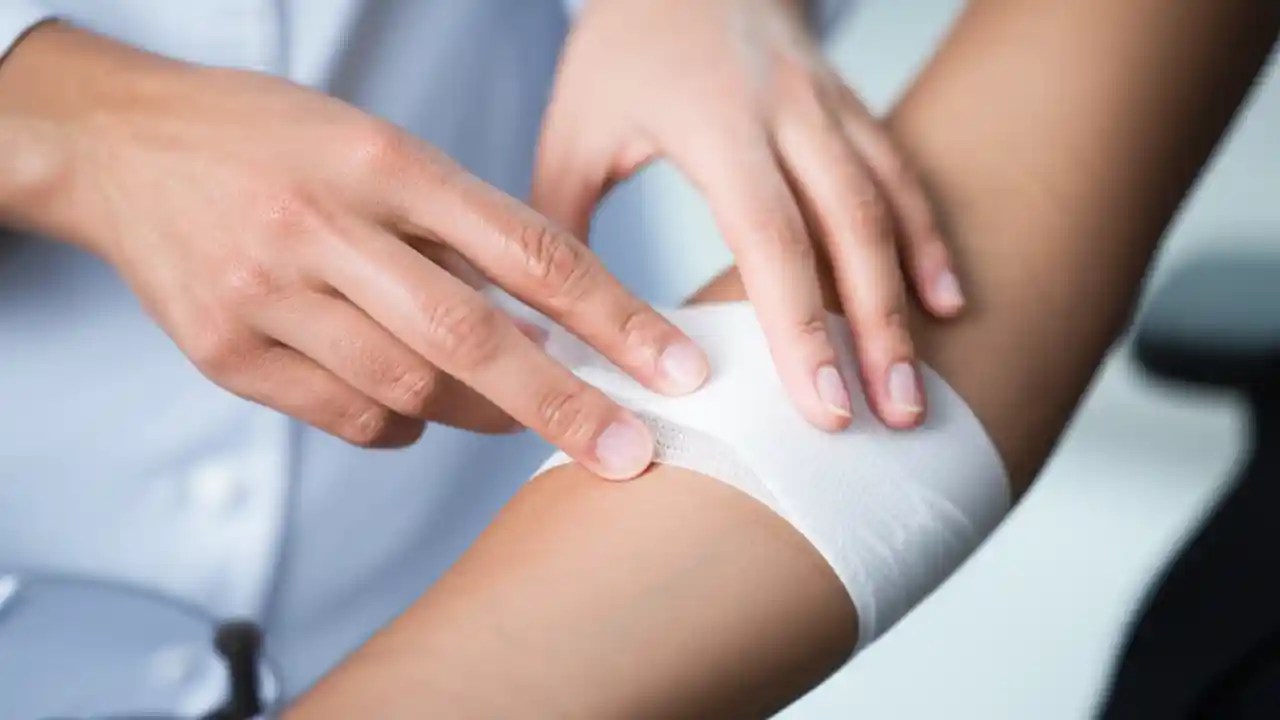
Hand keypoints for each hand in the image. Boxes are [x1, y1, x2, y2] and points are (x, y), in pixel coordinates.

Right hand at [0, 25, 710, 478]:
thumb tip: (555, 329)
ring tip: (504, 403)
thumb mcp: (377, 148)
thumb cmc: (275, 143)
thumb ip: (462, 233)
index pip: (527, 248)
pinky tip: (403, 392)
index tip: (674, 368)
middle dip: (565, 405)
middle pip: (471, 337)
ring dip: (477, 411)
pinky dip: (398, 420)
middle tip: (632, 453)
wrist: (123, 147)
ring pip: (409, 389)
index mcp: (383, 160)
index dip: (615, 316)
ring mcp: (269, 293)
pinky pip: (348, 418)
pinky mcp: (227, 352)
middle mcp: (325, 226)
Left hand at [535, 0, 963, 429]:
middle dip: (874, 331)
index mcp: (715, 121)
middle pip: (848, 229)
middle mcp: (787, 112)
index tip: (820, 406)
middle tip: (891, 420)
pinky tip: (944, 302)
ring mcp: (828, 106)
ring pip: (887, 207)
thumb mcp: (575, 125)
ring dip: (908, 299)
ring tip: (916, 389)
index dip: (800, 325)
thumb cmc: (622, 45)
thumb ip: (562, 222)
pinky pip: (901, 176)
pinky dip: (927, 241)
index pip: (769, 236)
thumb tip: (548, 326)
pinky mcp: (850, 107)